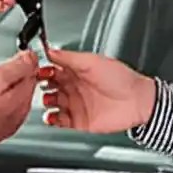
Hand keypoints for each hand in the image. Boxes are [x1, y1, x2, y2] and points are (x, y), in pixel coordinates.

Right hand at [0, 50, 39, 156]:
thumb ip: (17, 66)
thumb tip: (32, 56)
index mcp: (23, 100)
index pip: (34, 73)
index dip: (23, 60)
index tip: (11, 56)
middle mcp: (19, 114)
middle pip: (23, 85)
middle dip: (10, 75)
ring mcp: (7, 124)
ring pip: (10, 96)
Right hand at [37, 49, 156, 133]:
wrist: (137, 101)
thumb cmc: (121, 79)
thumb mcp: (92, 62)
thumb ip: (69, 57)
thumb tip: (50, 50)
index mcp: (77, 70)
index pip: (53, 68)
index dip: (43, 69)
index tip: (35, 69)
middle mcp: (74, 87)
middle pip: (49, 86)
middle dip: (41, 85)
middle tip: (38, 84)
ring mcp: (76, 104)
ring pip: (52, 104)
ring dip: (46, 102)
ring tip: (48, 99)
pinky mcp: (78, 121)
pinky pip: (59, 122)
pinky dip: (52, 120)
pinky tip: (51, 116)